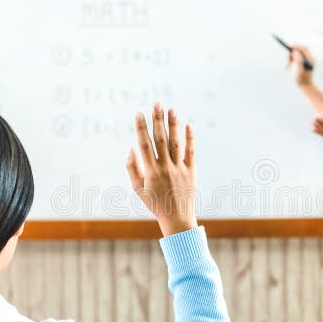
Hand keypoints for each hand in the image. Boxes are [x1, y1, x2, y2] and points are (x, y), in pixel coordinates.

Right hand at [127, 103, 197, 236]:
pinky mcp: (191, 171)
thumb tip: (131, 148)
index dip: (141, 128)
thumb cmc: (154, 203)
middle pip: (161, 139)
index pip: (144, 145)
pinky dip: (190, 138)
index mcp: (151, 172)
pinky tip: (188, 125)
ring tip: (171, 109)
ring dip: (173, 125)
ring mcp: (180, 169)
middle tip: (156, 103)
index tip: (138, 113)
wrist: (176, 218)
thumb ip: (132, 168)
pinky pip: (191, 152)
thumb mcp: (138, 189)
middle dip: (157, 120)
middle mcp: (166, 168)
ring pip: (176, 142)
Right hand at [286, 44, 314, 86]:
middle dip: (292, 53)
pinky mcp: (303, 62)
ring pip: (297, 54)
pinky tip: (288, 67)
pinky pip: (296, 58)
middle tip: (287, 59)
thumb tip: (295, 52)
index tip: (289, 47)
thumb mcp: (300, 71)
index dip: (296, 46)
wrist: (306, 86)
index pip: (304, 48)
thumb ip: (298, 61)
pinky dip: (291, 60)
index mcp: (311, 60)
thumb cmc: (303, 81)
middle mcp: (310, 58)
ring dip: (290, 58)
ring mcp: (307, 60)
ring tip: (286, 66)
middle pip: (300, 50)